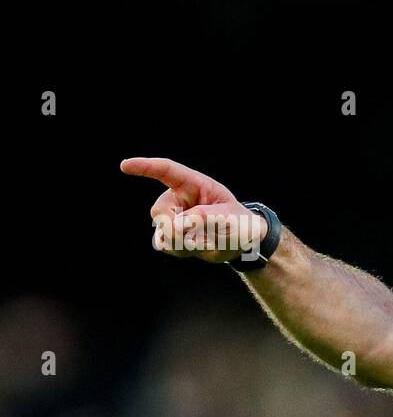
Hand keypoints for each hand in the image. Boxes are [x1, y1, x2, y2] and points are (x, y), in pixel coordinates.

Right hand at [120, 156, 264, 262]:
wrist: (243, 241)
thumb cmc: (239, 221)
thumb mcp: (231, 217)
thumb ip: (206, 218)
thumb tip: (177, 225)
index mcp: (193, 184)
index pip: (167, 171)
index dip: (145, 167)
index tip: (125, 166)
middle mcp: (178, 199)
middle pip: (160, 212)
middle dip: (175, 228)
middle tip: (201, 237)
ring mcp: (173, 218)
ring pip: (163, 232)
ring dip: (186, 242)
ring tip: (209, 240)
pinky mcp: (172, 236)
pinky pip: (168, 246)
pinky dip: (185, 251)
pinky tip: (201, 246)